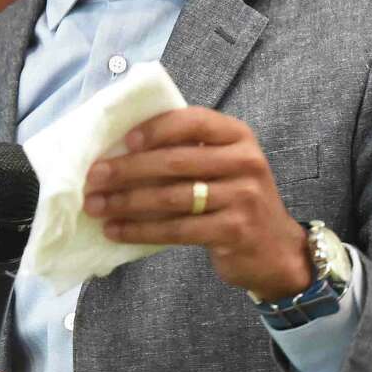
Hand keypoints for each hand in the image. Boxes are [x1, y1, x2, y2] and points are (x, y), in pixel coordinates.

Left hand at [82, 107, 311, 300]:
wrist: (276, 250)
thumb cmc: (235, 200)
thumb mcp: (222, 166)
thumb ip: (188, 151)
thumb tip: (120, 151)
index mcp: (237, 136)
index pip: (193, 121)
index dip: (156, 129)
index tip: (123, 141)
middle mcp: (244, 162)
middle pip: (174, 162)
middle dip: (127, 170)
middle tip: (94, 178)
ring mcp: (243, 197)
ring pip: (171, 198)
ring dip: (126, 202)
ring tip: (96, 206)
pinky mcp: (234, 231)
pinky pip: (176, 229)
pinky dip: (140, 230)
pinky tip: (116, 231)